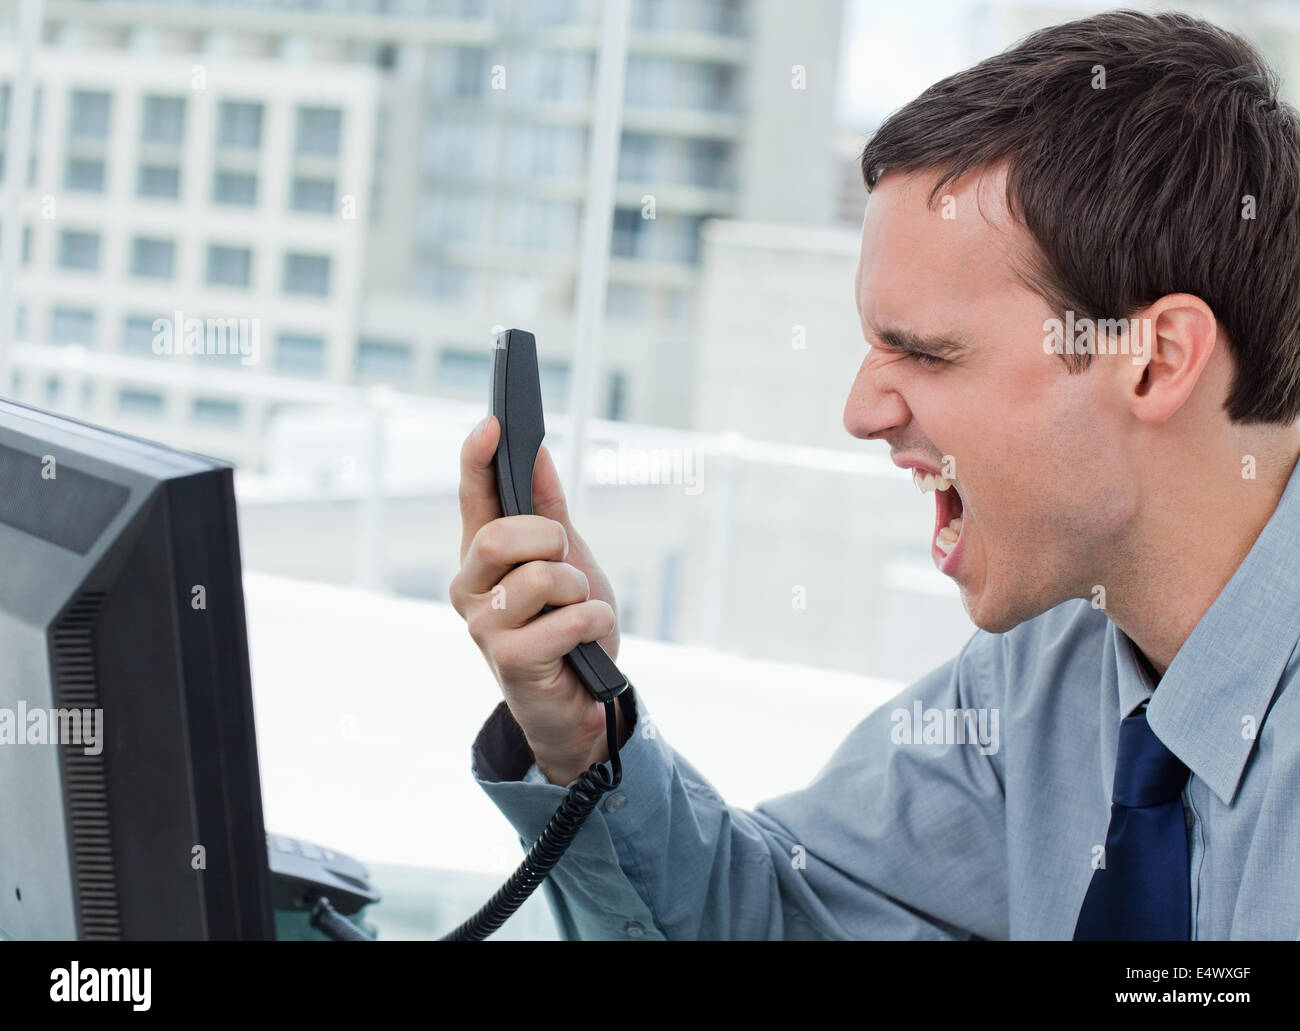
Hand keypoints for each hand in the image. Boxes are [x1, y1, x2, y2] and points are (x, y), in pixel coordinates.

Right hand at [450, 415, 627, 784]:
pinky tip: (588, 639)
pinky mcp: (510, 661)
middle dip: (549, 542)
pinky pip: (568, 619)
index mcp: (481, 556)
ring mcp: (484, 627)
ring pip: (541, 577)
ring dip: (579, 591)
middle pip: (501, 535)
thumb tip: (538, 453)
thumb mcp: (567, 561)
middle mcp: (470, 588)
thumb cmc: (568, 627)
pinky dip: (594, 622)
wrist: (583, 701)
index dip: (478, 458)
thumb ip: (548, 511)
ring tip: (577, 611)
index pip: (473, 496)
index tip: (495, 422)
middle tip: (566, 563)